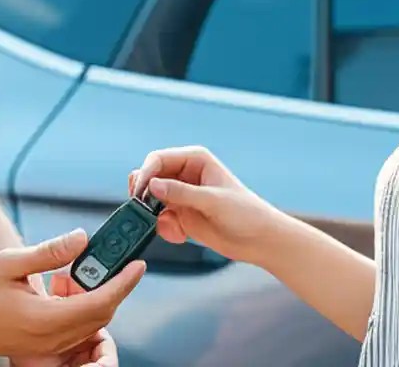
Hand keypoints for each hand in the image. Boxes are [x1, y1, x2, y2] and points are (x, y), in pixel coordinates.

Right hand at [0, 230, 143, 359]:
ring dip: (91, 295)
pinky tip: (58, 285)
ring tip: (69, 271)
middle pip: (100, 314)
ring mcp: (46, 344)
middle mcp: (51, 337)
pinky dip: (77, 305)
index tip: (138, 264)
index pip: (100, 302)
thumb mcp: (9, 263)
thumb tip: (82, 239)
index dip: (124, 282)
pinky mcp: (41, 343)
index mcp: (46, 319)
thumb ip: (49, 252)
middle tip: (107, 257)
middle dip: (110, 285)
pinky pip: (73, 326)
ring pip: (88, 321)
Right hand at [130, 145, 283, 265]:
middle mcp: (184, 174)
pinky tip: (181, 235)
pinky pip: (158, 218)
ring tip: (173, 228)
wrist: (258, 240)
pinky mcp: (180, 214)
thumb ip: (181, 193)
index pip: (158, 159)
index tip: (140, 193)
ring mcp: (181, 195)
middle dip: (146, 196)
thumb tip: (152, 186)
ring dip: (154, 215)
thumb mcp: (213, 201)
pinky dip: (164, 227)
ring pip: (150, 199)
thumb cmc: (245, 213)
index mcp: (195, 160)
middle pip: (149, 177)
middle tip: (148, 212)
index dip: (146, 174)